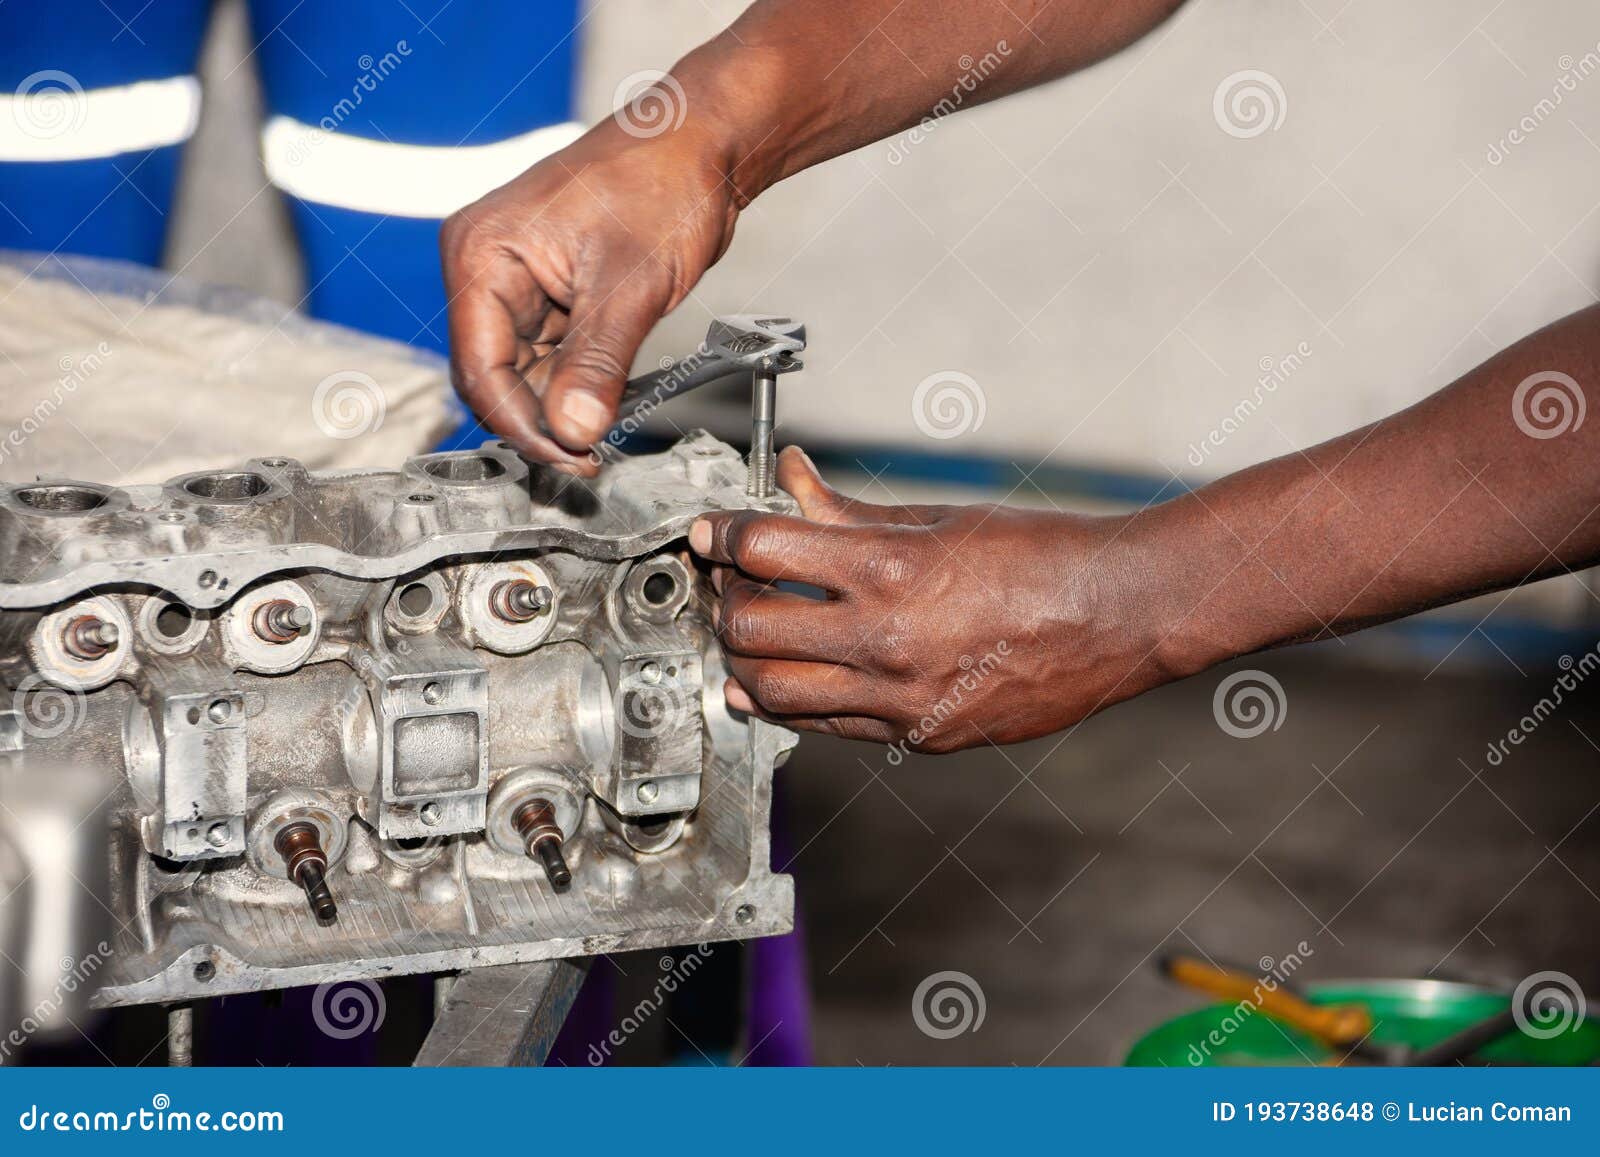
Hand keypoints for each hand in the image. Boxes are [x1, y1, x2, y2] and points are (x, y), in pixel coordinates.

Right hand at [440, 116, 740, 473]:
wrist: (702, 145)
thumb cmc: (662, 180)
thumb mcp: (631, 284)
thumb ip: (597, 365)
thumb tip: (573, 432)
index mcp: (482, 254)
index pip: (479, 368)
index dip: (521, 424)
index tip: (569, 456)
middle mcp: (487, 269)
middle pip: (495, 378)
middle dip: (542, 421)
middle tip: (592, 456)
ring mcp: (518, 284)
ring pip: (526, 376)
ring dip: (563, 408)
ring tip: (608, 431)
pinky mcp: (551, 297)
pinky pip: (553, 360)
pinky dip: (580, 387)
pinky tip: (610, 403)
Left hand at [688, 447, 1179, 750]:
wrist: (1119, 616)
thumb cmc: (1039, 555)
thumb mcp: (936, 518)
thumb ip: (849, 509)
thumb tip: (793, 476)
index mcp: (888, 567)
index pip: (761, 548)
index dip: (720, 535)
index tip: (708, 533)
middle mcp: (885, 638)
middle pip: (750, 627)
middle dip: (723, 600)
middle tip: (726, 585)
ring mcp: (900, 697)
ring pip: (773, 691)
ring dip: (744, 660)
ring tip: (747, 635)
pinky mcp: (918, 736)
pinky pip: (826, 728)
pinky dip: (790, 705)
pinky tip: (778, 685)